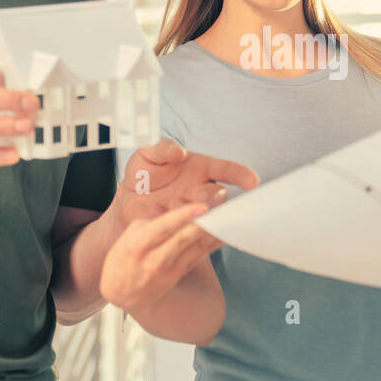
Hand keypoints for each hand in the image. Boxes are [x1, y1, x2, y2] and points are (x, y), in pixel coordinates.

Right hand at [99, 201, 216, 313]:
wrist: (122, 293)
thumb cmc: (122, 259)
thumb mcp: (127, 236)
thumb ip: (150, 222)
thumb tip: (174, 211)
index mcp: (139, 245)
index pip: (164, 228)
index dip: (184, 216)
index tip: (202, 207)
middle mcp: (155, 259)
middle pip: (184, 238)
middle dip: (205, 222)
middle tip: (223, 208)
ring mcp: (169, 269)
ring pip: (196, 248)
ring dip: (213, 233)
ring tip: (229, 218)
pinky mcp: (180, 274)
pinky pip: (199, 256)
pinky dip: (213, 245)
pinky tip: (225, 234)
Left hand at [111, 138, 258, 238]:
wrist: (127, 201)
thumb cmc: (144, 173)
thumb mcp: (147, 155)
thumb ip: (162, 149)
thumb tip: (178, 152)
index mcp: (200, 169)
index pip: (226, 170)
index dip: (240, 175)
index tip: (252, 181)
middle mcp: (201, 191)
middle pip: (218, 194)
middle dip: (212, 196)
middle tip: (200, 195)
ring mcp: (193, 211)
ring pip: (205, 214)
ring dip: (195, 213)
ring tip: (176, 207)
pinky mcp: (181, 228)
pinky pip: (188, 230)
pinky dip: (180, 227)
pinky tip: (164, 220)